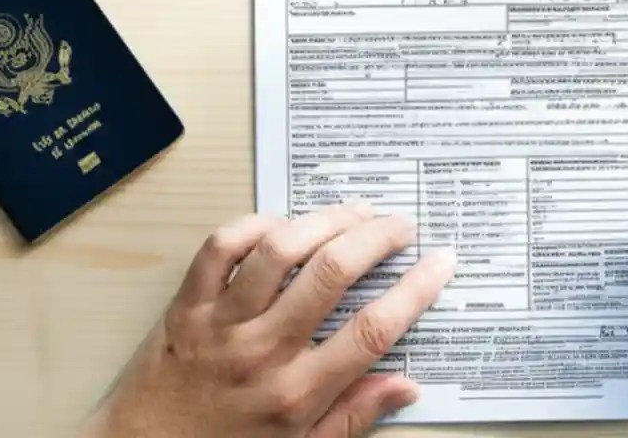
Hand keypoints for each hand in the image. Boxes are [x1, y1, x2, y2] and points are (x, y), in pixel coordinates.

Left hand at [81, 204, 455, 437]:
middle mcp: (262, 351)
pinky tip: (284, 224)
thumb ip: (354, 416)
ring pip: (280, 250)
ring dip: (325, 220)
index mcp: (297, 392)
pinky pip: (220, 247)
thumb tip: (407, 385)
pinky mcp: (186, 304)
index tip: (441, 262)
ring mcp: (221, 322)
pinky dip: (255, 224)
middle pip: (332, 274)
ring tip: (354, 212)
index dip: (415, 290)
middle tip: (400, 226)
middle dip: (377, 238)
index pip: (372, 331)